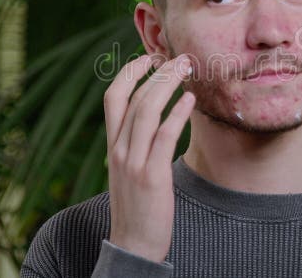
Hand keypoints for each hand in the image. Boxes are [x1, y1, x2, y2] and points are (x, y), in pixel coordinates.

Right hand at [103, 54, 194, 262]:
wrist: (133, 243)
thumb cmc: (138, 204)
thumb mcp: (130, 168)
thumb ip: (136, 142)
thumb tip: (155, 117)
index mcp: (113, 145)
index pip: (112, 98)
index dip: (128, 73)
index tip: (148, 57)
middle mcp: (119, 149)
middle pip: (132, 98)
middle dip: (155, 72)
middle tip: (178, 58)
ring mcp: (133, 162)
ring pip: (146, 111)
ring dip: (166, 85)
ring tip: (185, 69)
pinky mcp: (151, 176)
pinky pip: (163, 137)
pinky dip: (176, 114)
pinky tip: (190, 99)